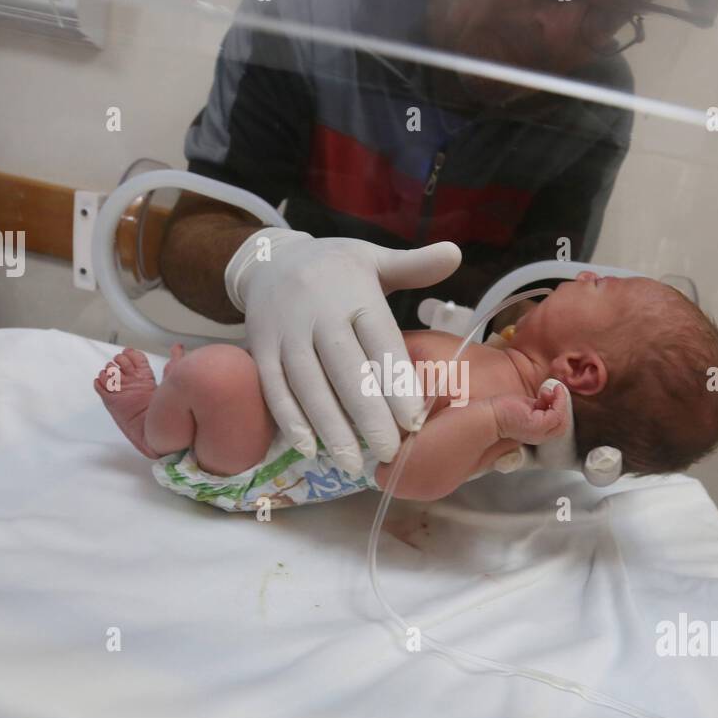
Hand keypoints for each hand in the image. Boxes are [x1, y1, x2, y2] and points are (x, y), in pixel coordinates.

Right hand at [227, 229, 460, 472]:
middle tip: (389, 451)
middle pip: (345, 370)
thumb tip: (456, 253)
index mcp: (354, 294)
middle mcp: (319, 314)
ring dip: (330, 427)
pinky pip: (274, 387)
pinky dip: (289, 420)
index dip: (397, 382)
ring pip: (308, 385)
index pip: (380, 342)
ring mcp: (286, 332)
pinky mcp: (261, 348)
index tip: (414, 420)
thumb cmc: (335, 267)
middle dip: (368, 415)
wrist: (269, 258)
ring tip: (352, 464)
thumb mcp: (373, 258)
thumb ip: (414, 266)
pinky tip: (309, 448)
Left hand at [491, 384, 568, 445]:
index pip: (558, 425)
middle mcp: (540, 435)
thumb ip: (540, 405)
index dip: (559, 408)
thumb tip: (549, 395)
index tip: (552, 394)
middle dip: (562, 405)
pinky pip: (557, 415)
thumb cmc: (504, 410)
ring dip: (561, 401)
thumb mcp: (528, 406)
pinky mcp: (538, 426)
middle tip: (554, 391)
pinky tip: (551, 391)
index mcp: (538, 432)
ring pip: (562, 419)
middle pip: (563, 424)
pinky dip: (558, 401)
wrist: (491, 416)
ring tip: (553, 390)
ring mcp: (540, 432)